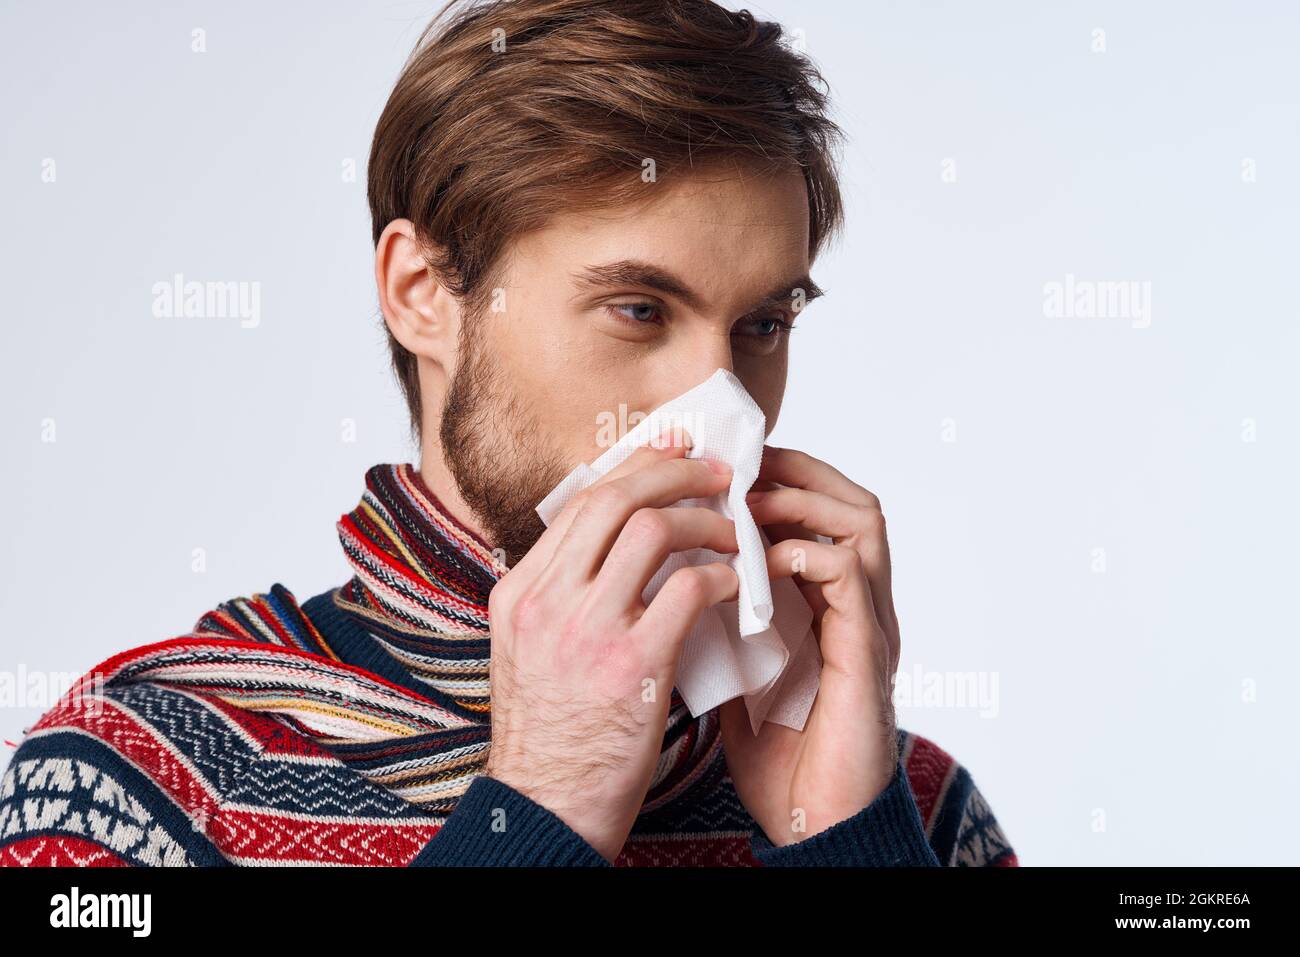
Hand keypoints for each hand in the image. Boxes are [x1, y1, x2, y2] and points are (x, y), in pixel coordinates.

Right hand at [483, 432, 740, 861]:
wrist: (547, 807)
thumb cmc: (550, 733)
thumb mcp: (529, 650)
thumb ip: (559, 594)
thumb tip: (604, 546)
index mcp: (518, 590)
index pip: (581, 500)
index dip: (636, 466)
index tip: (675, 449)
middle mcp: (546, 599)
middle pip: (617, 497)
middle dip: (676, 472)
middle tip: (719, 473)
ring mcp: (586, 630)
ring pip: (655, 529)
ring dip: (707, 521)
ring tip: (736, 532)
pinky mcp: (632, 665)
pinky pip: (689, 589)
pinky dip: (723, 575)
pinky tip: (736, 584)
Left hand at [720, 445, 901, 847]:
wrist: (812, 821)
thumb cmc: (778, 751)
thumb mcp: (738, 664)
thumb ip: (721, 614)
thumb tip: (668, 566)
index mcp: (831, 604)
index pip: (822, 511)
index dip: (779, 478)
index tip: (724, 466)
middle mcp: (858, 605)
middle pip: (852, 499)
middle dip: (795, 470)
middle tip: (739, 465)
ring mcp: (869, 625)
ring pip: (863, 522)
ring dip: (802, 499)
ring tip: (748, 500)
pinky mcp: (867, 653)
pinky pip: (850, 576)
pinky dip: (806, 552)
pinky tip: (765, 557)